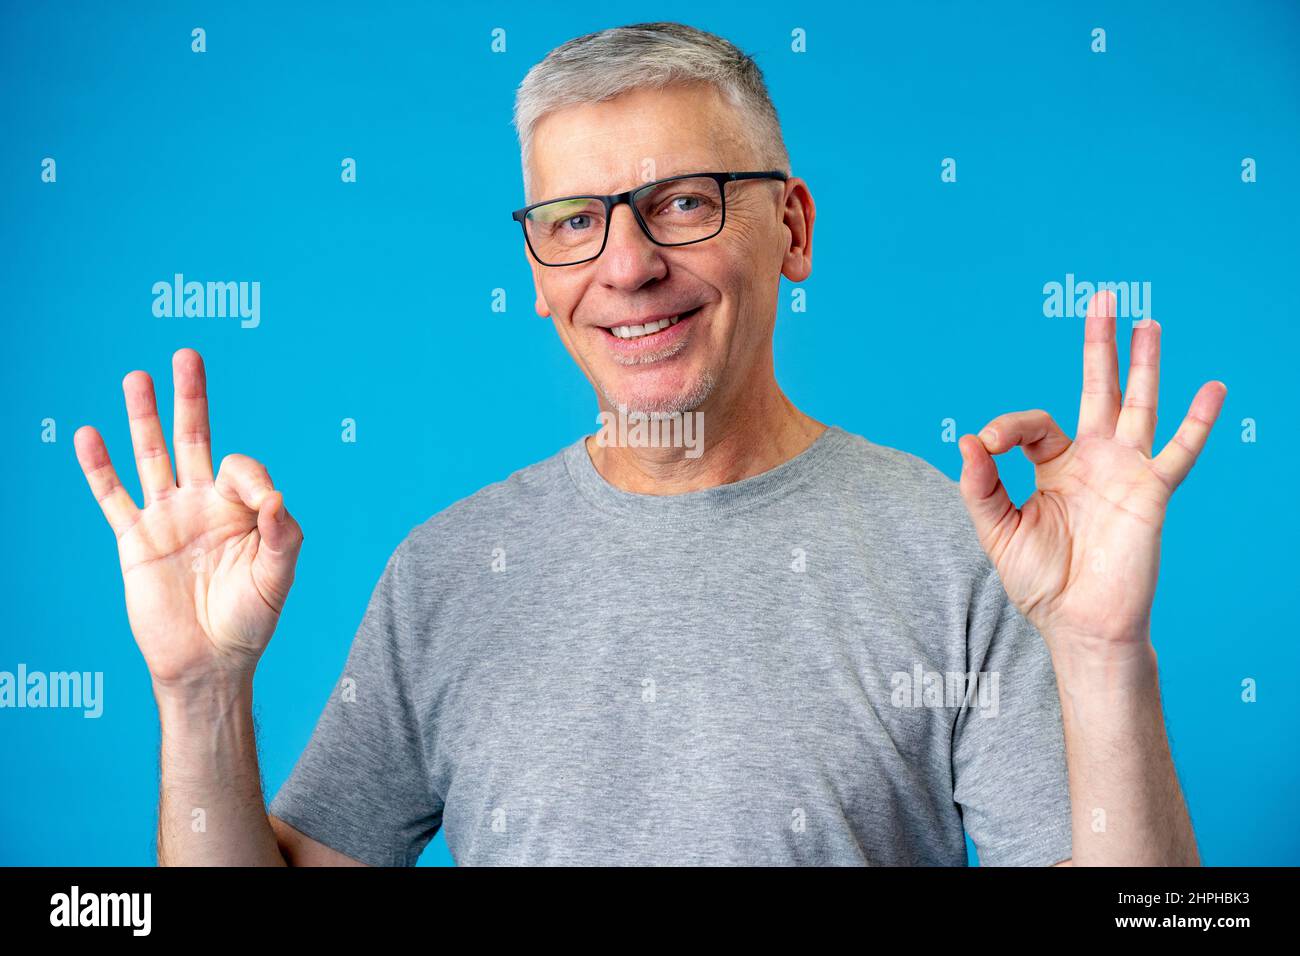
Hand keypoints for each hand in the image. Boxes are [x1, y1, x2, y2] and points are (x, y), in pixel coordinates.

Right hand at [74, 349, 303, 692]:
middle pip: (195, 438)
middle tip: (187, 355)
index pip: (242, 466)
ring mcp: (167, 518)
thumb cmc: (250, 620)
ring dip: (144, 417)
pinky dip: (99, 467)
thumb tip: (274, 498)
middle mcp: (203, 504)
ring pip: (152, 456)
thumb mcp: (279, 576)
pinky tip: (88, 435)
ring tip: (137, 376)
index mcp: (242, 509)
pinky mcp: (135, 540)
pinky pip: (113, 497)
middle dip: (192, 399)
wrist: (208, 662)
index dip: (251, 478)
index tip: (261, 506)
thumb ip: (283, 534)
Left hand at [957, 291, 1225, 650]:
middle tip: (1101, 298)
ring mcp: (1124, 471)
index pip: (1031, 425)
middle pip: (1095, 389)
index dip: (1006, 427)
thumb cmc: (1040, 582)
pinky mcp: (1151, 491)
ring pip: (1138, 404)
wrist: (1080, 624)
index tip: (988, 447)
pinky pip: (1178, 450)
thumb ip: (980, 486)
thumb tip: (967, 440)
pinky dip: (1198, 420)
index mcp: (1052, 467)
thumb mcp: (997, 531)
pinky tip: (1213, 387)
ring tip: (1149, 322)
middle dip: (1098, 346)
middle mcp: (1091, 460)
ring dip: (1144, 363)